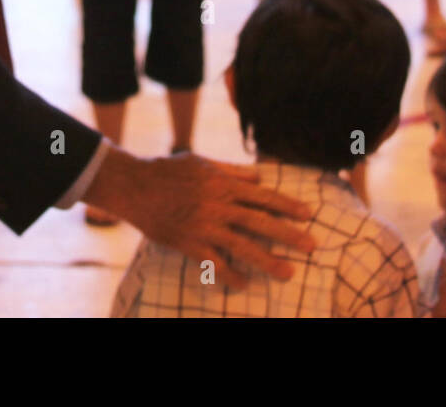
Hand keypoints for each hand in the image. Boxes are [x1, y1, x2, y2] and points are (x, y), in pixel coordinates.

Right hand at [84, 147, 315, 288]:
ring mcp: (204, 226)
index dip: (288, 205)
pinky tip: (243, 283)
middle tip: (312, 246)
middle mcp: (218, 205)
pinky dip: (229, 274)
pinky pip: (214, 262)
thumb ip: (232, 170)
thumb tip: (259, 176)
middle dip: (289, 235)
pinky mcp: (188, 243)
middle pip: (261, 222)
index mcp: (224, 183)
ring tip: (288, 273)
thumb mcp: (203, 162)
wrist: (133, 186)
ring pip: (243, 246)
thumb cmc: (169, 170)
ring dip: (268, 261)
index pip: (264, 196)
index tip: (309, 214)